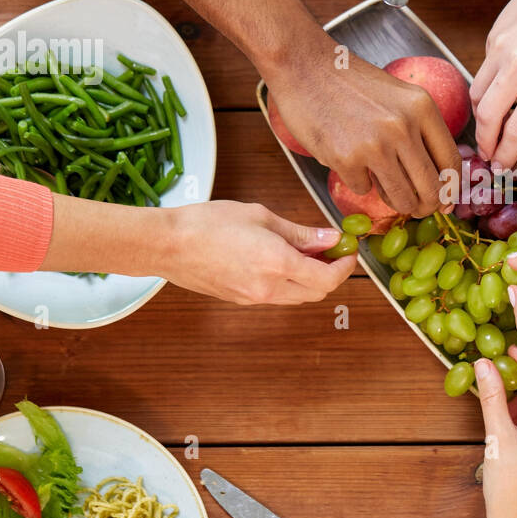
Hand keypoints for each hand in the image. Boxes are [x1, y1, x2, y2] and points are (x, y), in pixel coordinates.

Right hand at [159, 201, 355, 304]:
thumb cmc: (208, 223)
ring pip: (298, 297)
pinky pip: (277, 296)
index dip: (345, 266)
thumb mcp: (261, 217)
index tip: (348, 251)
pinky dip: (289, 283)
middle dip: (331, 274)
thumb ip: (300, 233)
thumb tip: (330, 238)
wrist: (168, 244)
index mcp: (278, 264)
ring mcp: (254, 298)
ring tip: (305, 253)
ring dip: (310, 280)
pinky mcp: (241, 300)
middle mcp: (269, 288)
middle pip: (317, 292)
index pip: (328, 277)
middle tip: (331, 250)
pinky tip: (281, 261)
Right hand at [264, 49, 459, 216]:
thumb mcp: (399, 96)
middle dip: (426, 206)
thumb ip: (420, 129)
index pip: (452, 161)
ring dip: (395, 201)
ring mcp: (375, 145)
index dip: (450, 190)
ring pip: (402, 197)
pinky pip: (364, 189)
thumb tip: (439, 176)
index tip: (444, 202)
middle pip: (431, 188)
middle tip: (416, 207)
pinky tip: (348, 159)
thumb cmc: (350, 83)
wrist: (304, 65)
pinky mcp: (346, 159)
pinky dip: (358, 181)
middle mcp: (403, 127)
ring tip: (383, 186)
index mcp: (422, 108)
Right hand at [471, 0, 516, 168]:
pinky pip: (483, 71)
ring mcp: (500, 54)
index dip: (505, 154)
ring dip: (480, 116)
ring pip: (476, 95)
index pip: (515, 133)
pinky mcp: (491, 39)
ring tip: (489, 125)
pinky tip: (500, 86)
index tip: (502, 165)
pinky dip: (488, 85)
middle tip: (488, 152)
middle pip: (486, 118)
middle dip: (484, 141)